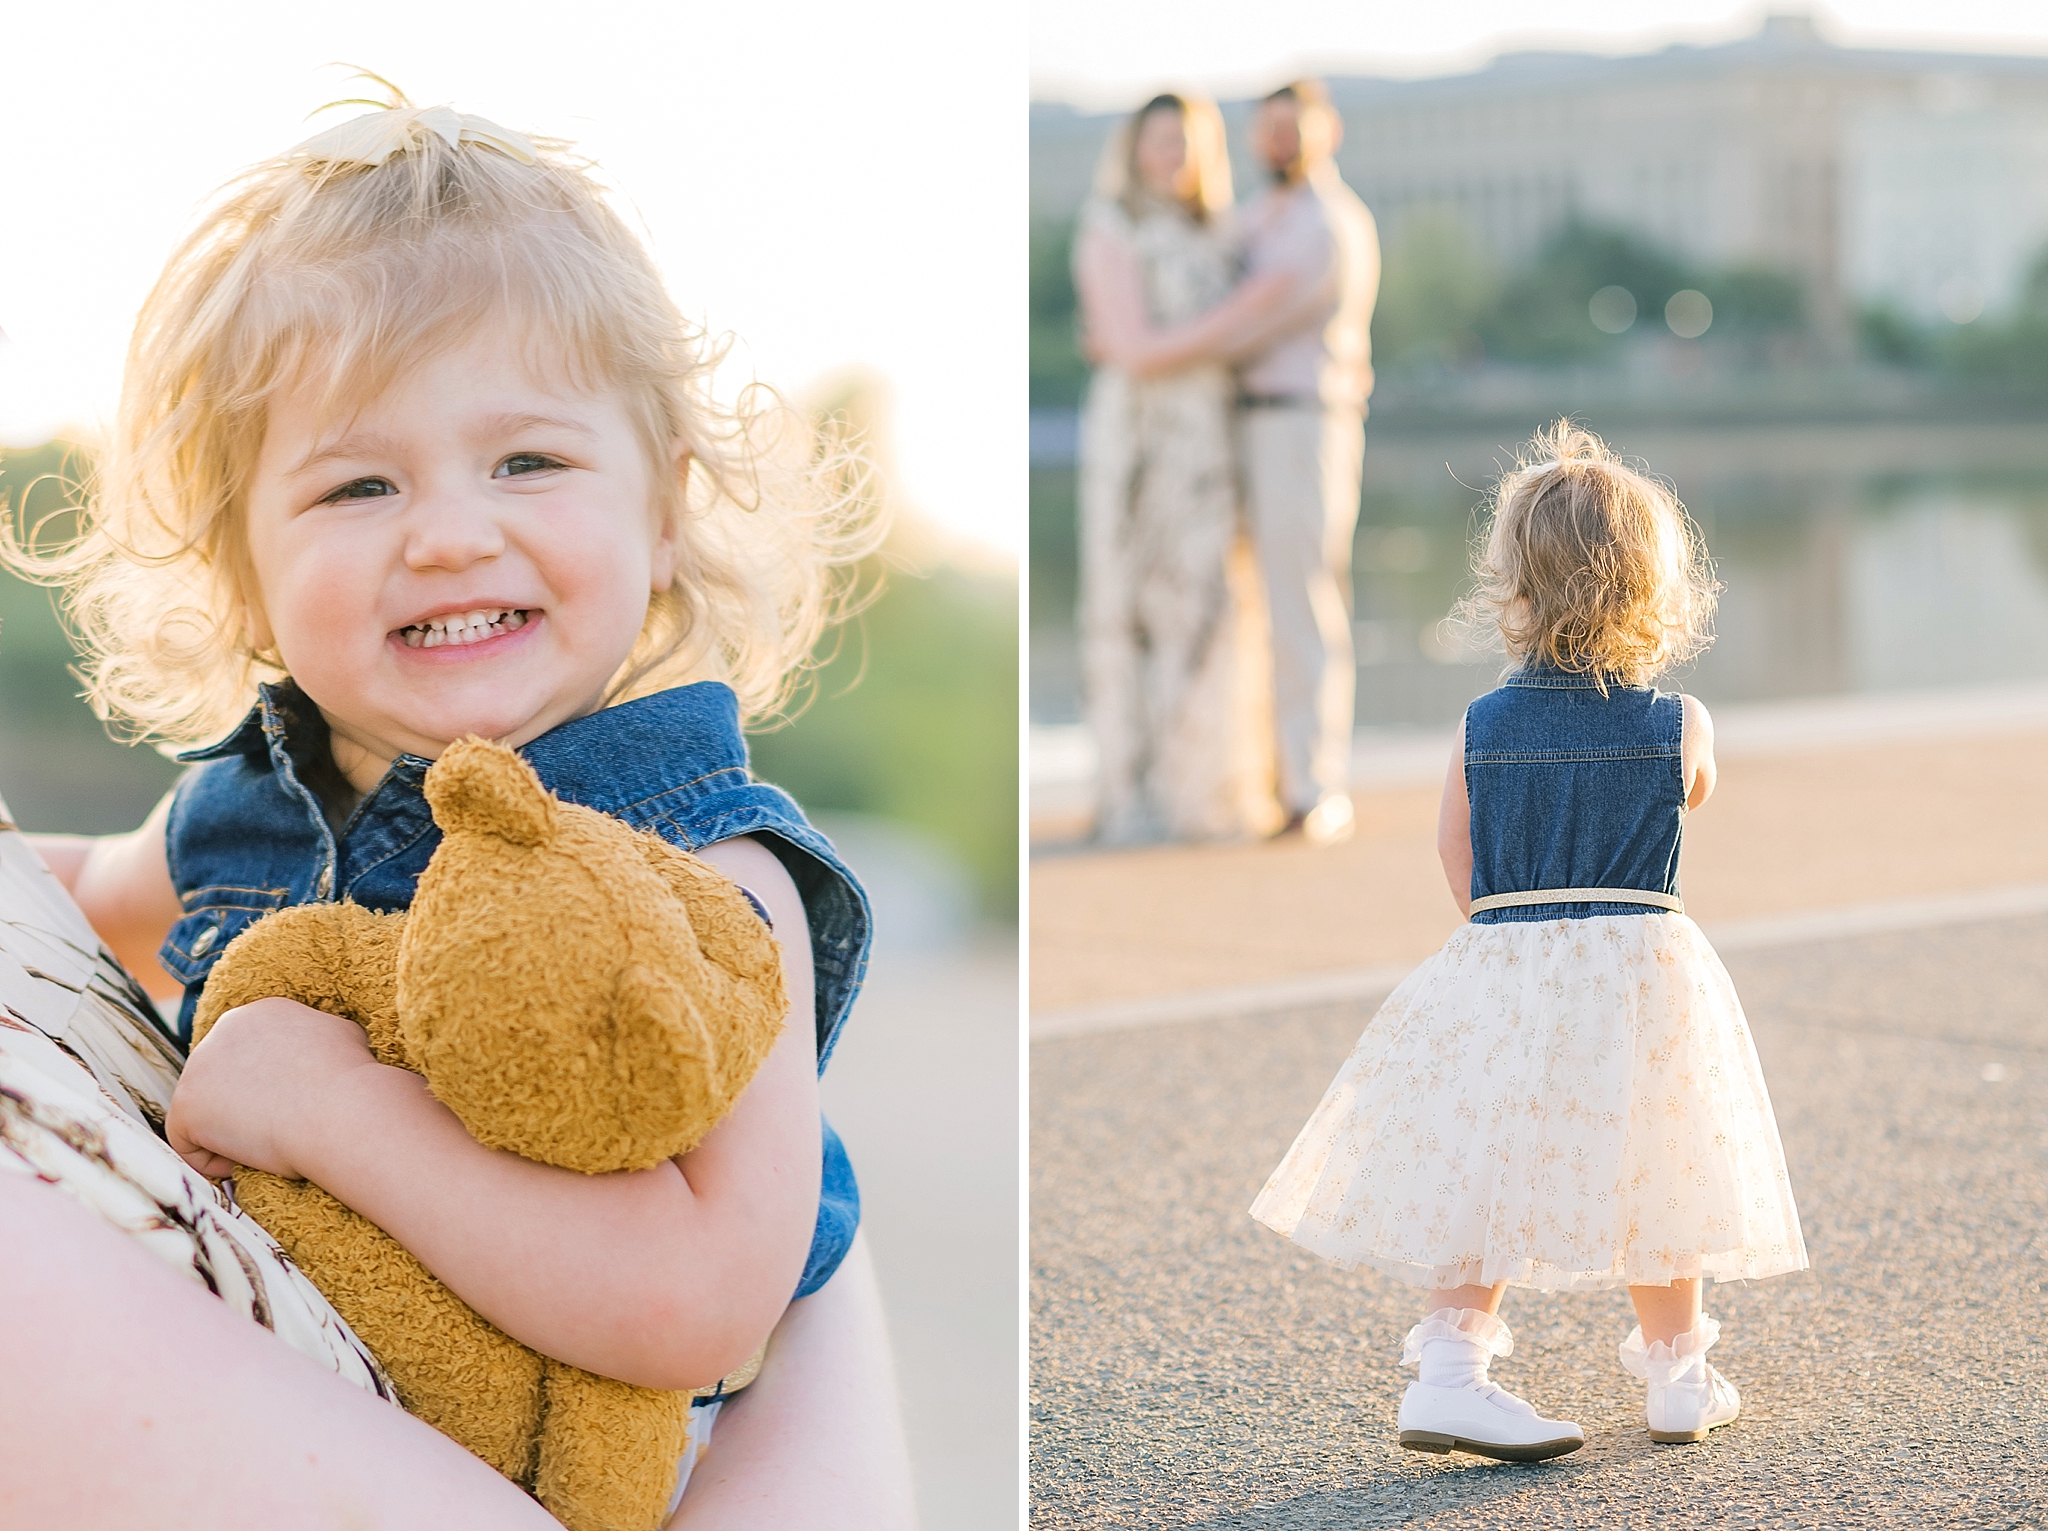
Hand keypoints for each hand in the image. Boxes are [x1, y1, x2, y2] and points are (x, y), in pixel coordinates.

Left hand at [167, 999, 378, 1179]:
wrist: (341, 1108)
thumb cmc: (351, 1081)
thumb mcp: (340, 1035)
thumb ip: (312, 1037)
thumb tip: (314, 1049)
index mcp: (258, 1014)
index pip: (244, 1055)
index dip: (262, 1088)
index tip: (285, 1108)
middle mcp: (222, 1030)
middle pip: (217, 1080)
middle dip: (240, 1108)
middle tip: (274, 1130)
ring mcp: (198, 1067)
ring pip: (203, 1111)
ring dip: (230, 1133)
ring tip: (267, 1144)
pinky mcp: (186, 1104)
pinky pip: (187, 1143)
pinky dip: (214, 1160)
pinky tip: (245, 1161)